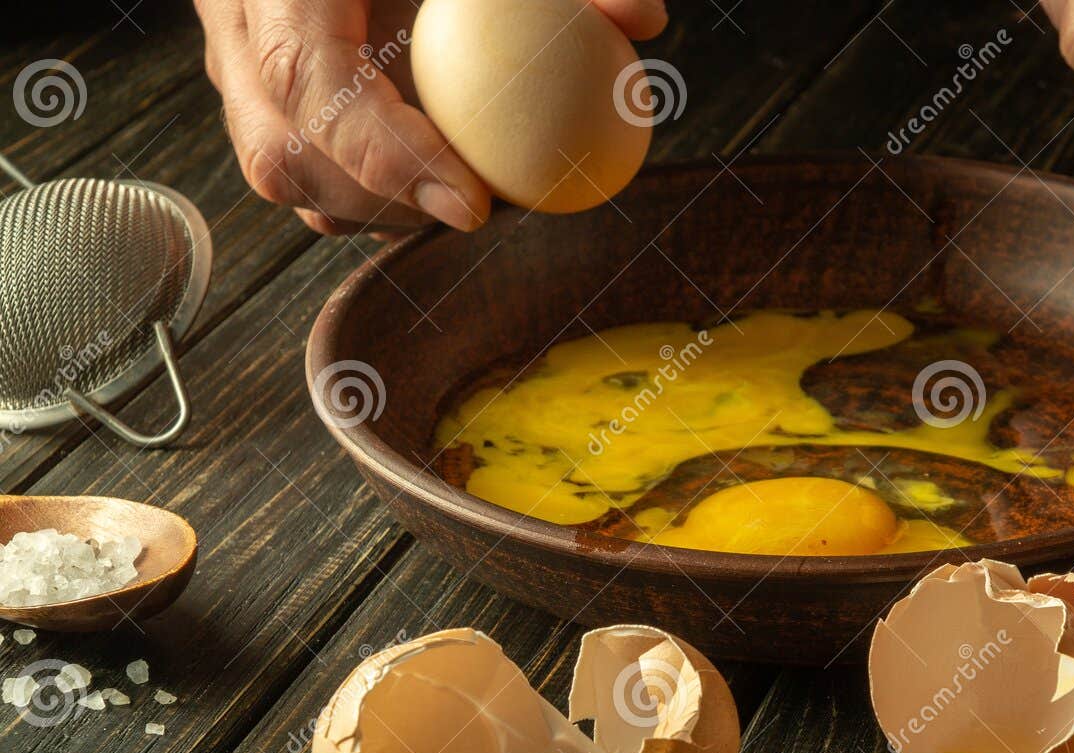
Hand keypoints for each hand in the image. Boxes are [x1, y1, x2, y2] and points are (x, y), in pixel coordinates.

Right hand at [196, 0, 668, 235]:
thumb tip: (640, 23)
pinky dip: (363, 188)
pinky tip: (435, 182)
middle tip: (479, 209)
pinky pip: (293, 162)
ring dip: (375, 206)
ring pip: (280, 170)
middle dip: (386, 202)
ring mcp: (230, 50)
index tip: (471, 204)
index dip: (387, 158)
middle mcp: (236, 14)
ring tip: (463, 195)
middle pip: (282, 152)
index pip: (306, 83)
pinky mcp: (249, 78)